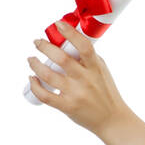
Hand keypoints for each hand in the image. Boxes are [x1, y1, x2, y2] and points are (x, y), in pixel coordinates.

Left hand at [27, 19, 128, 135]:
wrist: (112, 120)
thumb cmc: (106, 94)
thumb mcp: (102, 71)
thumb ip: (87, 58)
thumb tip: (69, 42)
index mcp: (95, 68)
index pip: (84, 46)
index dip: (70, 33)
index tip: (58, 24)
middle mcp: (85, 80)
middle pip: (61, 58)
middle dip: (44, 47)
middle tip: (38, 43)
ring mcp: (76, 94)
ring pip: (48, 75)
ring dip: (35, 64)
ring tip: (32, 60)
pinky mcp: (68, 106)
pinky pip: (46, 95)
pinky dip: (35, 85)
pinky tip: (32, 79)